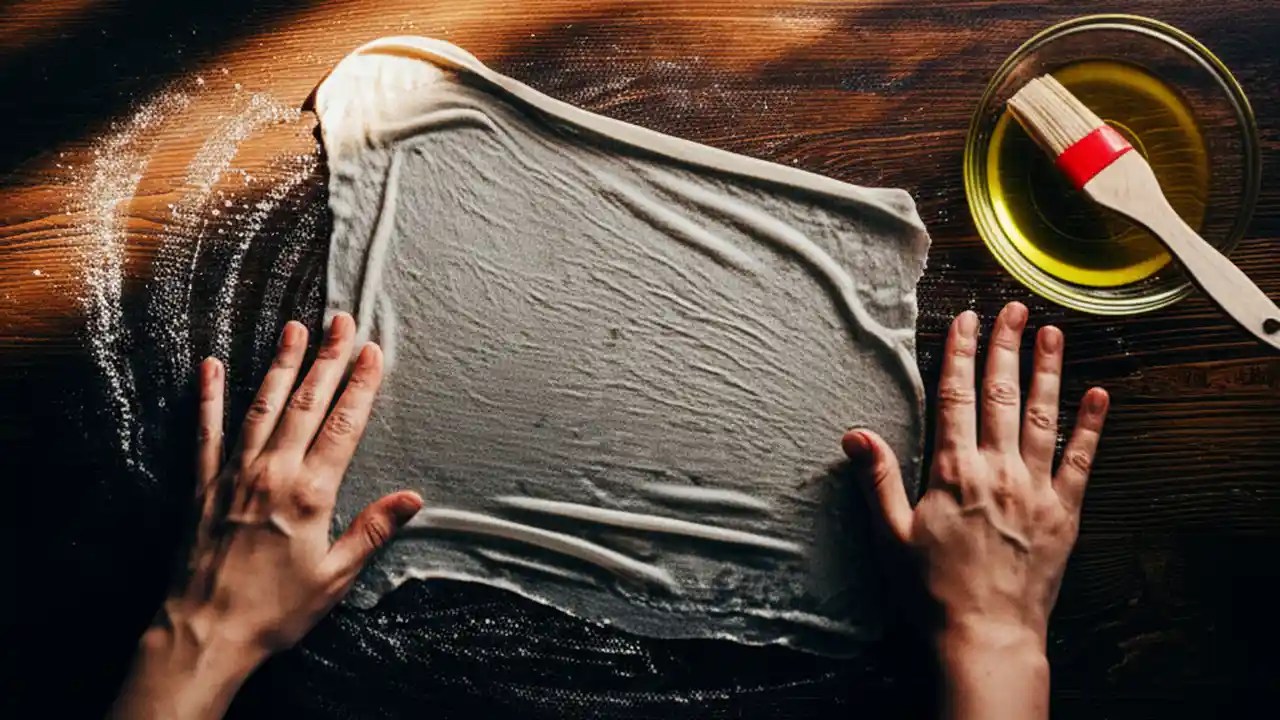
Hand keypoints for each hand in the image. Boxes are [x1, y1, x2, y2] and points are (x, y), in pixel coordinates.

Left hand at [112, 314, 422, 719]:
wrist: (204, 632)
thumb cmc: (275, 611)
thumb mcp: (335, 576)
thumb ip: (372, 531)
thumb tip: (413, 498)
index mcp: (310, 493)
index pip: (343, 424)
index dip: (361, 384)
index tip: (372, 350)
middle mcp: (273, 472)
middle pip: (306, 402)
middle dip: (328, 358)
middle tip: (341, 320)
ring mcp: (234, 473)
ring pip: (262, 404)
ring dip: (281, 363)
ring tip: (295, 328)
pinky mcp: (202, 484)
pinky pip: (206, 430)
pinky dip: (210, 396)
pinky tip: (212, 365)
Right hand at [842, 302, 1108, 718]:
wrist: (985, 636)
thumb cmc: (931, 591)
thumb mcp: (890, 535)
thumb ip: (878, 479)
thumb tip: (855, 434)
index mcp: (953, 471)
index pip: (956, 397)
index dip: (961, 354)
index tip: (967, 321)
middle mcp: (998, 470)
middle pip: (1001, 394)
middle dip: (1006, 347)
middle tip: (1014, 310)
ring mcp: (1036, 488)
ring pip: (1042, 415)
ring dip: (1047, 371)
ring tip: (1052, 333)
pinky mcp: (1065, 512)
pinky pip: (1082, 460)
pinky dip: (1091, 425)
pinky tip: (1099, 394)